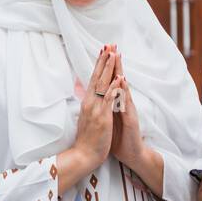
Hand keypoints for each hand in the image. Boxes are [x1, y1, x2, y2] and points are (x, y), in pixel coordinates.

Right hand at [73, 45, 122, 169]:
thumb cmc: (87, 139)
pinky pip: (109, 100)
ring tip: (113, 54)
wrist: (83, 156)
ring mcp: (96, 109)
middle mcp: (90, 102)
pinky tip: (119, 78)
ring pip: (103, 84)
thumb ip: (89, 105)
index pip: (94, 78)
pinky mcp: (102, 118)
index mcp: (88, 102)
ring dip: (109, 68)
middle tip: (109, 44)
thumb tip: (90, 95)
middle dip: (104, 60)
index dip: (99, 64)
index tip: (104, 50)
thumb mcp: (87, 118)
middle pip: (98, 77)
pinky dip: (114, 88)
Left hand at [108, 51, 145, 167]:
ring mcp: (128, 109)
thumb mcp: (110, 120)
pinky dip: (123, 90)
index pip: (111, 81)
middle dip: (114, 62)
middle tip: (111, 45)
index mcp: (116, 103)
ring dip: (120, 71)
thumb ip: (106, 107)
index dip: (107, 67)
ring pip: (123, 87)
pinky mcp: (131, 118)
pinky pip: (126, 102)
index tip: (103, 51)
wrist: (132, 155)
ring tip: (117, 56)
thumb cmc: (121, 138)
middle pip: (118, 79)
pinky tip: (121, 81)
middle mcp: (123, 103)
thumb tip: (99, 97)